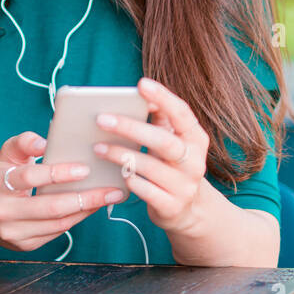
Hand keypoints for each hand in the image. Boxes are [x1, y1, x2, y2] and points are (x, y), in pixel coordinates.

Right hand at [0, 131, 125, 253]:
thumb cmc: (2, 179)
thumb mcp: (6, 157)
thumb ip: (23, 143)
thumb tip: (44, 141)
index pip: (31, 177)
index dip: (58, 173)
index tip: (85, 169)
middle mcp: (4, 212)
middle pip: (51, 207)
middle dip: (85, 198)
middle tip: (111, 189)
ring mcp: (14, 232)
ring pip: (58, 223)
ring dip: (87, 210)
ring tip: (108, 197)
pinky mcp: (25, 245)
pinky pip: (57, 232)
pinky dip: (78, 219)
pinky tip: (92, 207)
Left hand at [92, 78, 210, 234]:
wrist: (188, 209)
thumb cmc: (172, 165)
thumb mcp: (173, 140)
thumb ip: (160, 118)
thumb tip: (139, 95)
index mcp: (196, 138)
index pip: (182, 113)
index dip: (163, 97)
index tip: (141, 84)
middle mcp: (195, 162)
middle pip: (164, 141)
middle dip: (131, 128)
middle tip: (101, 119)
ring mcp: (184, 186)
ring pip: (150, 167)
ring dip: (120, 155)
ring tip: (97, 147)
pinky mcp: (172, 206)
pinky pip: (145, 191)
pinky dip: (129, 180)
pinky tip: (115, 173)